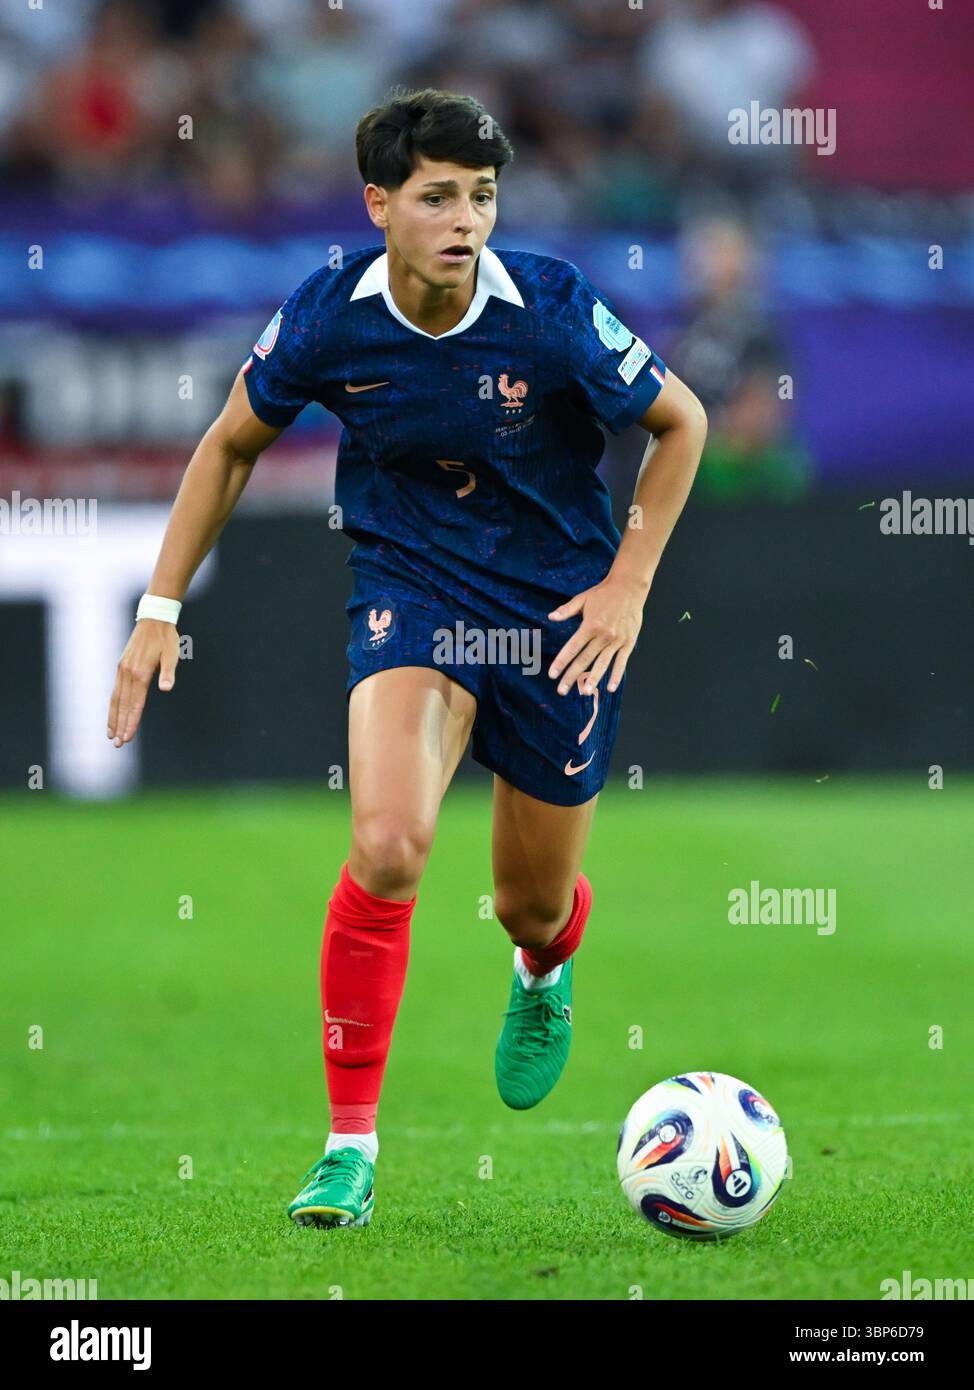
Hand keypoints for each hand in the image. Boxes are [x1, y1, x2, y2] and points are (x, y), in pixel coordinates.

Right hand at [107, 619, 178, 746]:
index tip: (127, 738)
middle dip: (120, 726)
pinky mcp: (121, 666)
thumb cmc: (166, 639)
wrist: (154, 620)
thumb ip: (169, 673)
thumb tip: (167, 688)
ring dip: (113, 718)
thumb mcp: (172, 655)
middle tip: (118, 744)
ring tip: (110, 734)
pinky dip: (113, 705)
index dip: (131, 722)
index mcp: (140, 673)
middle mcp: (128, 673)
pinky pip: (115, 690)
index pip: (135, 704)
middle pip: (122, 705)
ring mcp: (122, 670)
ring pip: (115, 699)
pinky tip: (112, 714)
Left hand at [548, 576, 645, 695]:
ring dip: (593, 679)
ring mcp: (616, 640)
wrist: (629, 587)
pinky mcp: (628, 642)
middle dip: (572, 676)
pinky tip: (611, 687)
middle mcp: (602, 636)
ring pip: (602, 664)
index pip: (572, 648)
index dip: (561, 662)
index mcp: (589, 626)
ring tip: (584, 692)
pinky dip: (616, 675)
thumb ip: (566, 610)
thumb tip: (550, 617)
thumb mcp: (582, 599)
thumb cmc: (604, 593)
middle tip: (562, 690)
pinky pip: (621, 662)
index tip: (552, 674)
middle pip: (584, 660)